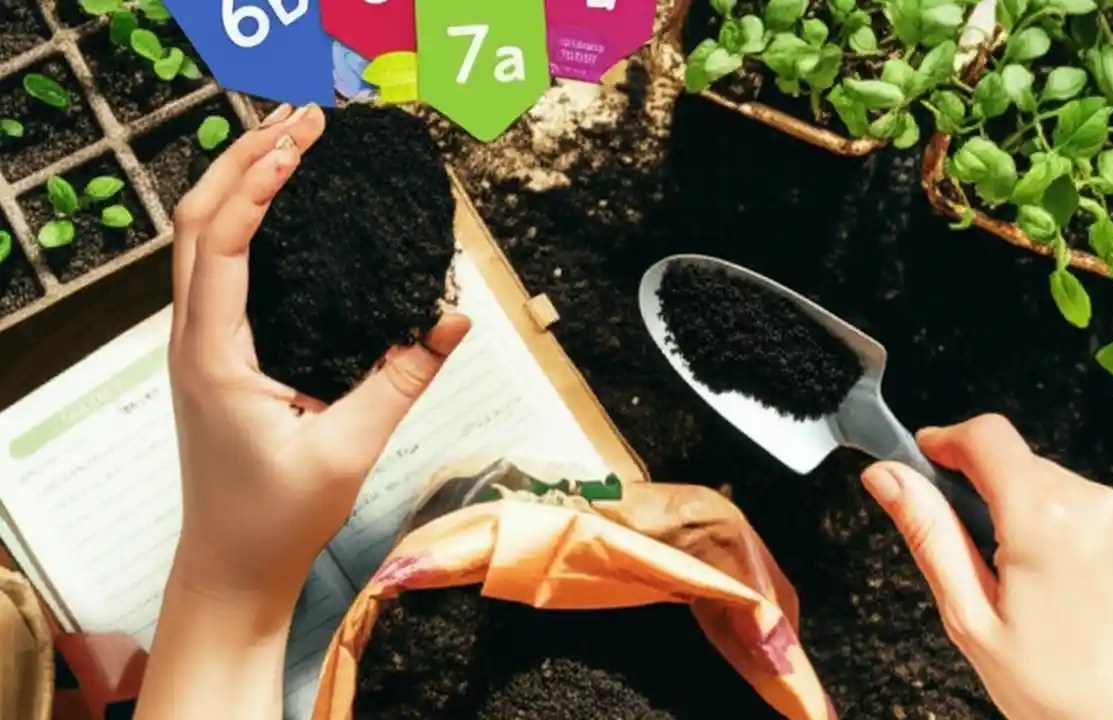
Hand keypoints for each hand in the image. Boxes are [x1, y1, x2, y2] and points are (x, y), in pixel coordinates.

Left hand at [167, 104, 470, 603]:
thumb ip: (403, 378)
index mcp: (217, 356)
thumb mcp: (351, 448)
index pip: (224, 243)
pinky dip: (238, 223)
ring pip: (198, 241)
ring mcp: (198, 346)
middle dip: (244, 160)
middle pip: (197, 222)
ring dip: (236, 185)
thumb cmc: (277, 519)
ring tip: (287, 144)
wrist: (230, 568)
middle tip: (303, 121)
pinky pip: (214, 268)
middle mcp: (195, 340)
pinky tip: (274, 211)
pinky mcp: (214, 356)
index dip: (258, 183)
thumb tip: (454, 319)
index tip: (301, 144)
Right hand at [862, 415, 1112, 719]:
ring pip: (1062, 491)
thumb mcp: (971, 620)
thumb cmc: (1065, 696)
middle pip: (1022, 466)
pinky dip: (1079, 540)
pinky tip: (1076, 597)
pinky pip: (1102, 517)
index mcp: (1044, 518)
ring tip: (1036, 594)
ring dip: (1036, 520)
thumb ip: (928, 534)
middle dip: (989, 497)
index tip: (927, 455)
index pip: (985, 436)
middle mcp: (1098, 505)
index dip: (946, 440)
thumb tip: (887, 478)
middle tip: (980, 564)